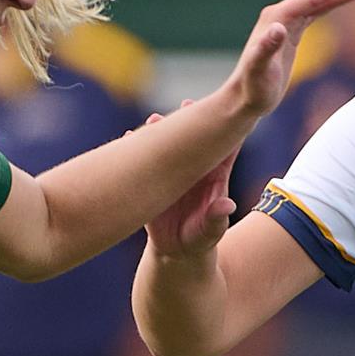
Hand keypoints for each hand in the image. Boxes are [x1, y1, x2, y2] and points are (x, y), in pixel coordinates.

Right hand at [144, 107, 237, 257]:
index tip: (222, 112)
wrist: (176, 251)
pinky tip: (127, 138)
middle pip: (195, 139)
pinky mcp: (153, 179)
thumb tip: (227, 205)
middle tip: (185, 104)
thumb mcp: (210, 233)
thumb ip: (217, 219)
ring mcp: (173, 172)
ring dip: (161, 131)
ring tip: (153, 120)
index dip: (225, 129)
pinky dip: (136, 149)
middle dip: (190, 120)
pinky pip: (145, 160)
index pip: (224, 148)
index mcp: (214, 177)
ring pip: (169, 145)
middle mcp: (194, 169)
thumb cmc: (199, 240)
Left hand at [223, 0, 354, 117]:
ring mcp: (288, 21)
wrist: (245, 98)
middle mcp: (282, 14)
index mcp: (277, 17)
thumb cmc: (253, 88)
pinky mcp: (293, 31)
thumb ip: (266, 49)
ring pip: (323, 1)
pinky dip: (336, 3)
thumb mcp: (259, 70)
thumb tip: (278, 29)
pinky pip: (320, 12)